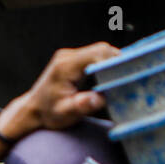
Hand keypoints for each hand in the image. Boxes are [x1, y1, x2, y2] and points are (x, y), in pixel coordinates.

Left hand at [0, 42, 119, 139]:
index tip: (129, 72)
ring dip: (112, 62)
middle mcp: (67, 56)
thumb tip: (99, 99)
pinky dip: (106, 64)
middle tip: (131, 75)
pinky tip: (113, 76)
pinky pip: (94, 56)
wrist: (33, 110)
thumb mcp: (64, 114)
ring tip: (124, 77)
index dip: (115, 61)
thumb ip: (81, 105)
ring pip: (99, 51)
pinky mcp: (73, 60)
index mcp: (66, 66)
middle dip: (117, 61)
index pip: (97, 54)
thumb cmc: (47, 114)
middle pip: (101, 49)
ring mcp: (69, 56)